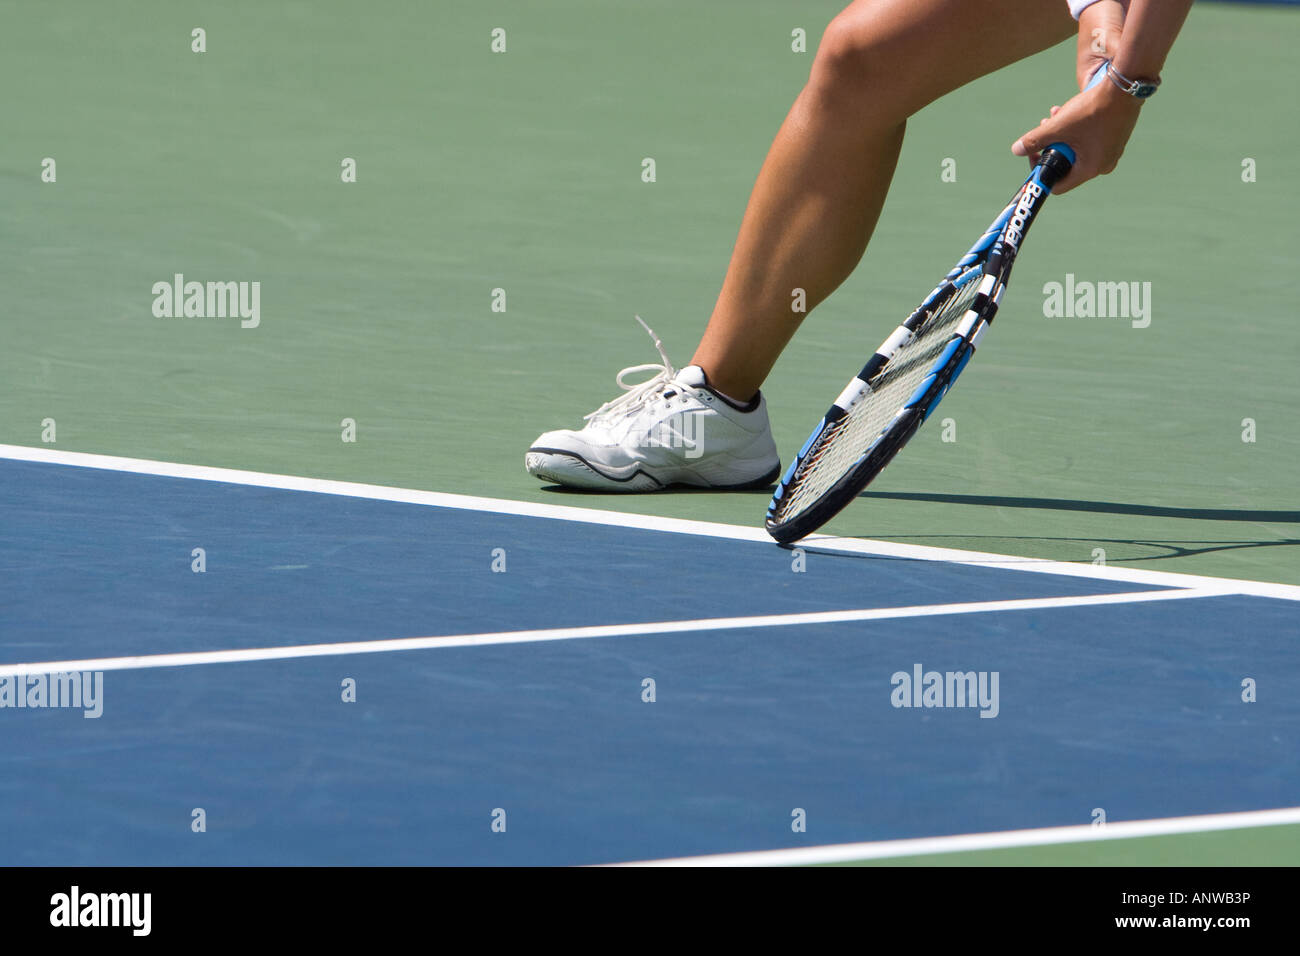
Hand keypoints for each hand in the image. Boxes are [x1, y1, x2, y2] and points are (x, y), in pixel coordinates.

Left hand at [1010, 1, 1139, 194]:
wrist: (1125, 87)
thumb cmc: (1093, 109)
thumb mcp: (1059, 126)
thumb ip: (1035, 140)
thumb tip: (1017, 150)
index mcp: (1089, 169)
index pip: (1058, 185)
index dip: (1041, 172)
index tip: (1034, 155)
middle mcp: (1102, 165)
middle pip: (1065, 165)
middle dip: (1050, 146)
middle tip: (1043, 129)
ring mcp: (1110, 152)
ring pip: (1076, 149)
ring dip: (1061, 134)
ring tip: (1054, 115)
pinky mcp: (1114, 138)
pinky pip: (1088, 140)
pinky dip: (1075, 129)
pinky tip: (1068, 111)